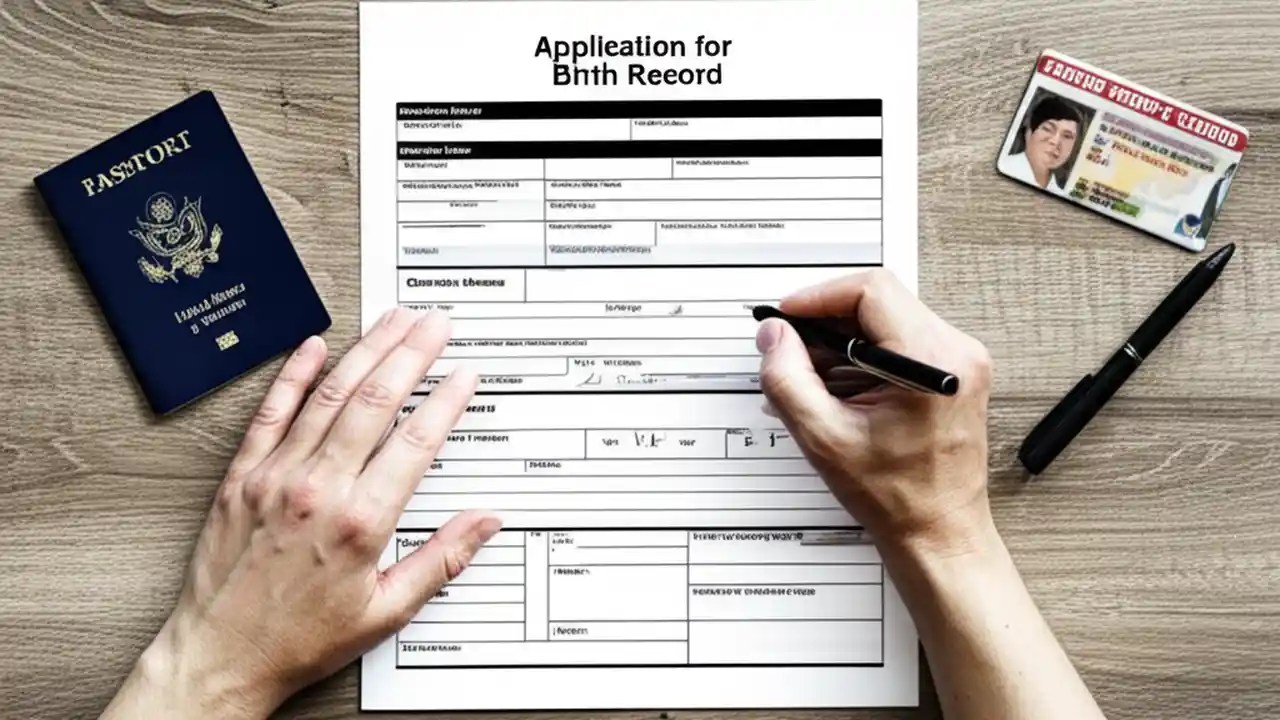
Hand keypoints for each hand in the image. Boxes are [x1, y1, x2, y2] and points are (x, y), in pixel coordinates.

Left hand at [103, 309, 500, 719]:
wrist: (220, 657)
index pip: (416, 441)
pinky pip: (271, 412)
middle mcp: (317, 490)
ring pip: (329, 396)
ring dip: (366, 351)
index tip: (464, 375)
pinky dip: (294, 375)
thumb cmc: (299, 640)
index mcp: (360, 524)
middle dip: (412, 354)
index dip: (445, 400)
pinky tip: (314, 346)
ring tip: (392, 321)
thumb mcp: (386, 611)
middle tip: (436, 324)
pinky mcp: (241, 477)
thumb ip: (441, 560)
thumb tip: (485, 524)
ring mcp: (276, 477)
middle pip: (375, 402)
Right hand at [755, 270, 992, 557]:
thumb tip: (774, 336)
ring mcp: (961, 362)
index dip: (819, 297)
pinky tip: (842, 387)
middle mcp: (956, 353)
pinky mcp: (956, 373)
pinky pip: (902, 339)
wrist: (939, 532)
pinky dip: (865, 354)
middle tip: (793, 348)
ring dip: (844, 339)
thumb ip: (788, 378)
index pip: (870, 290)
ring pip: (888, 317)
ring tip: (816, 378)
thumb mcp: (824, 438)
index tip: (788, 316)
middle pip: (879, 299)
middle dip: (828, 320)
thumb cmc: (898, 498)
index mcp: (931, 362)